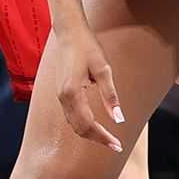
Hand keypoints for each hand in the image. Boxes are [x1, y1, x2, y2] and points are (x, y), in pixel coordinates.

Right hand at [58, 37, 129, 151]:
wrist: (69, 32)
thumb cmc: (87, 47)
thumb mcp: (103, 69)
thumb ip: (110, 95)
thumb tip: (118, 119)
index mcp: (72, 93)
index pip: (88, 125)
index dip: (103, 137)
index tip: (118, 145)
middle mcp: (63, 97)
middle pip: (79, 129)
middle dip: (97, 139)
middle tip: (116, 146)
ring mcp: (59, 95)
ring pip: (74, 124)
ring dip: (90, 133)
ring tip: (108, 138)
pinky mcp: (61, 92)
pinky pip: (71, 116)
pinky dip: (83, 125)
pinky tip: (95, 124)